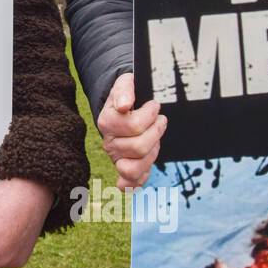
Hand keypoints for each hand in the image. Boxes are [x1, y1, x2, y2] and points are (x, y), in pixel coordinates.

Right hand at [96, 72, 165, 189]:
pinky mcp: (124, 169)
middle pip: (138, 147)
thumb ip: (124, 90)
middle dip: (156, 132)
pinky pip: (128, 184)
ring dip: (152, 153)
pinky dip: (137, 181)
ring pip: (134, 169)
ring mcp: (116, 158)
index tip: (154, 105)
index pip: (133, 126)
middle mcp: (109, 143)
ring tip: (155, 139)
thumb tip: (124, 106)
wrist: (124, 105)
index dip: (150, 114)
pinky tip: (146, 168)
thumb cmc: (128, 95)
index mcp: (106, 122)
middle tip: (160, 120)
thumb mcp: (125, 83)